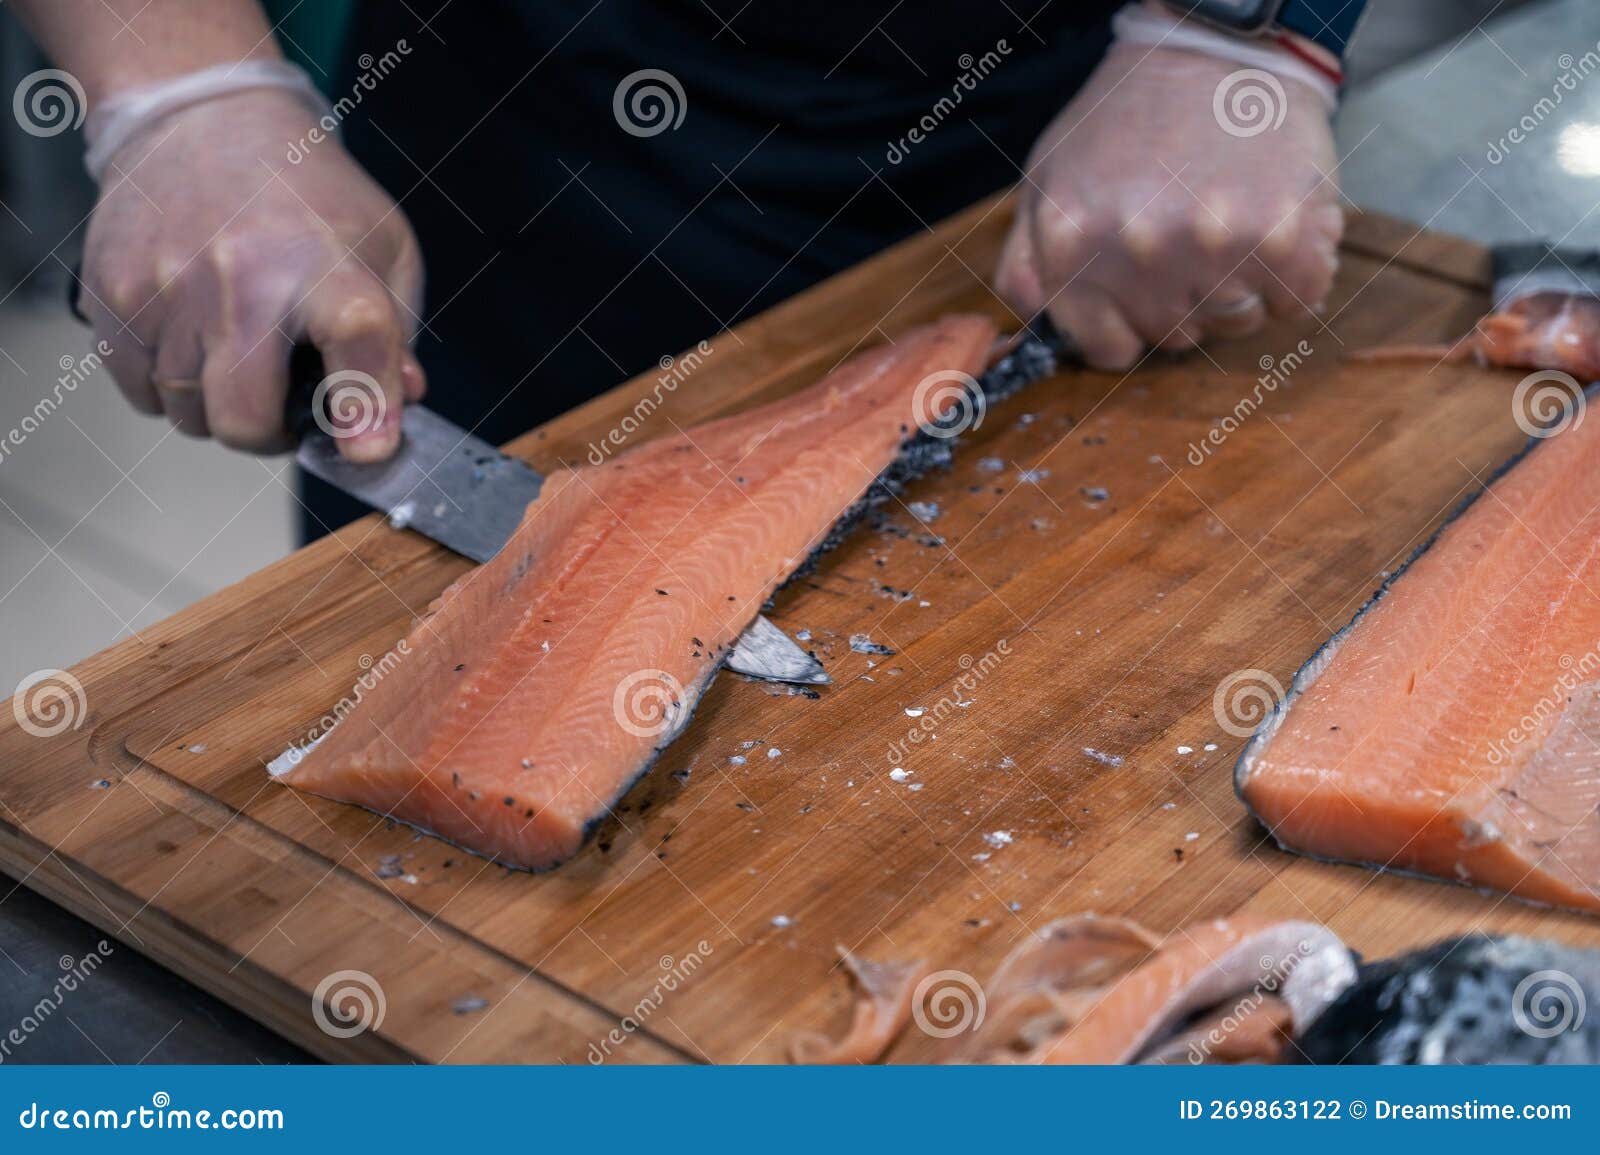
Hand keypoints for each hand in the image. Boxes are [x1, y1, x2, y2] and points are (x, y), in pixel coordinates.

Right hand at [81, 88, 424, 459]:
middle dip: (267, 435)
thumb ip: (398, 336)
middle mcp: (241, 277)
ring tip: (236, 353)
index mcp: (326, 265)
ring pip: (187, 414)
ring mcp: (168, 287)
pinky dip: (166, 386)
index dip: (365, 407)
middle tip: (282, 409)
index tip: (368, 450)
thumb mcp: (383, 249)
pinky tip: (191, 341)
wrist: (203, 120)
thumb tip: (402, 404)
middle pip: (243, 417)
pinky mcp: (112, 293)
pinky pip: (138, 390)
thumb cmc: (304, 195)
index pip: (357, 341)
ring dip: (216, 406)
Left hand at [996, 43, 1341, 369]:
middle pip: (1175, 338)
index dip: (1129, 329)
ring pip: (1235, 325)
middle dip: (1183, 300)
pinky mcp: (1283, 236)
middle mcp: (1137, 252)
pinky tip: (1274, 227)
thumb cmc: (1126, 117)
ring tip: (1229, 223)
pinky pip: (1296, 304)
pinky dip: (1296, 277)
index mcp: (1072, 244)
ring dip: (1240, 290)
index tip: (1141, 299)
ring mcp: (1212, 246)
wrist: (1215, 45)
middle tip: (1189, 235)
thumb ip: (1028, 268)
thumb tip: (1033, 337)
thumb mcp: (1045, 182)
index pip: (1108, 351)